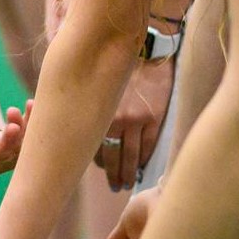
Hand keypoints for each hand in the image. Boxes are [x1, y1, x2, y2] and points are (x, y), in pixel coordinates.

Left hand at [97, 61, 172, 189]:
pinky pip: (148, 146)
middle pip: (113, 156)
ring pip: (131, 156)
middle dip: (113, 175)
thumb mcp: (99, 88)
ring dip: (128, 173)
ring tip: (127, 183)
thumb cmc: (118, 68)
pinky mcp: (155, 118)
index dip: (97, 162)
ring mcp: (137, 121)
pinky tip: (142, 167)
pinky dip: (144, 159)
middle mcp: (117, 120)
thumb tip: (84, 130)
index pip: (94, 147)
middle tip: (114, 187)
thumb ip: (92, 109)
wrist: (147, 51)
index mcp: (100, 113)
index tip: (100, 171)